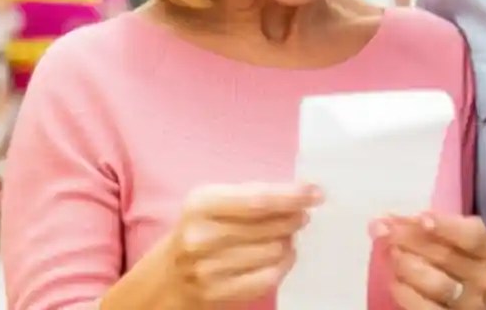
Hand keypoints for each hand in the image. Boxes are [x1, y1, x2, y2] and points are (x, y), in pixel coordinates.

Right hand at [164, 182, 320, 307]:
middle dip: (294, 218)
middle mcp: (201, 237)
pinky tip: (281, 255)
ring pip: (274, 251)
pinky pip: (269, 277)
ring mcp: (208, 269)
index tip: (316, 193)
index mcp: (201, 204)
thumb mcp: (215, 201)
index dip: (292, 196)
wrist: (170, 274)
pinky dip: (283, 264)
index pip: (258, 200)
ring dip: (288, 241)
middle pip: (271, 226)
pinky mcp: (218, 293)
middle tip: (301, 215)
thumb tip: (303, 191)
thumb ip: (253, 193)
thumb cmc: (202, 228)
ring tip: (284, 235)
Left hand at [373, 213, 485, 308]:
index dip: (448, 226)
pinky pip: (427, 308)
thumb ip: (422, 228)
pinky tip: (393, 280)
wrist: (463, 303)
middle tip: (384, 231)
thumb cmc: (452, 262)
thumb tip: (384, 222)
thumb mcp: (449, 241)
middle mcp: (482, 277)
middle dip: (412, 240)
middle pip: (448, 257)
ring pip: (439, 285)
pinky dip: (407, 293)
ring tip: (390, 253)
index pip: (473, 236)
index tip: (422, 219)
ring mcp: (468, 303)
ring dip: (409, 266)